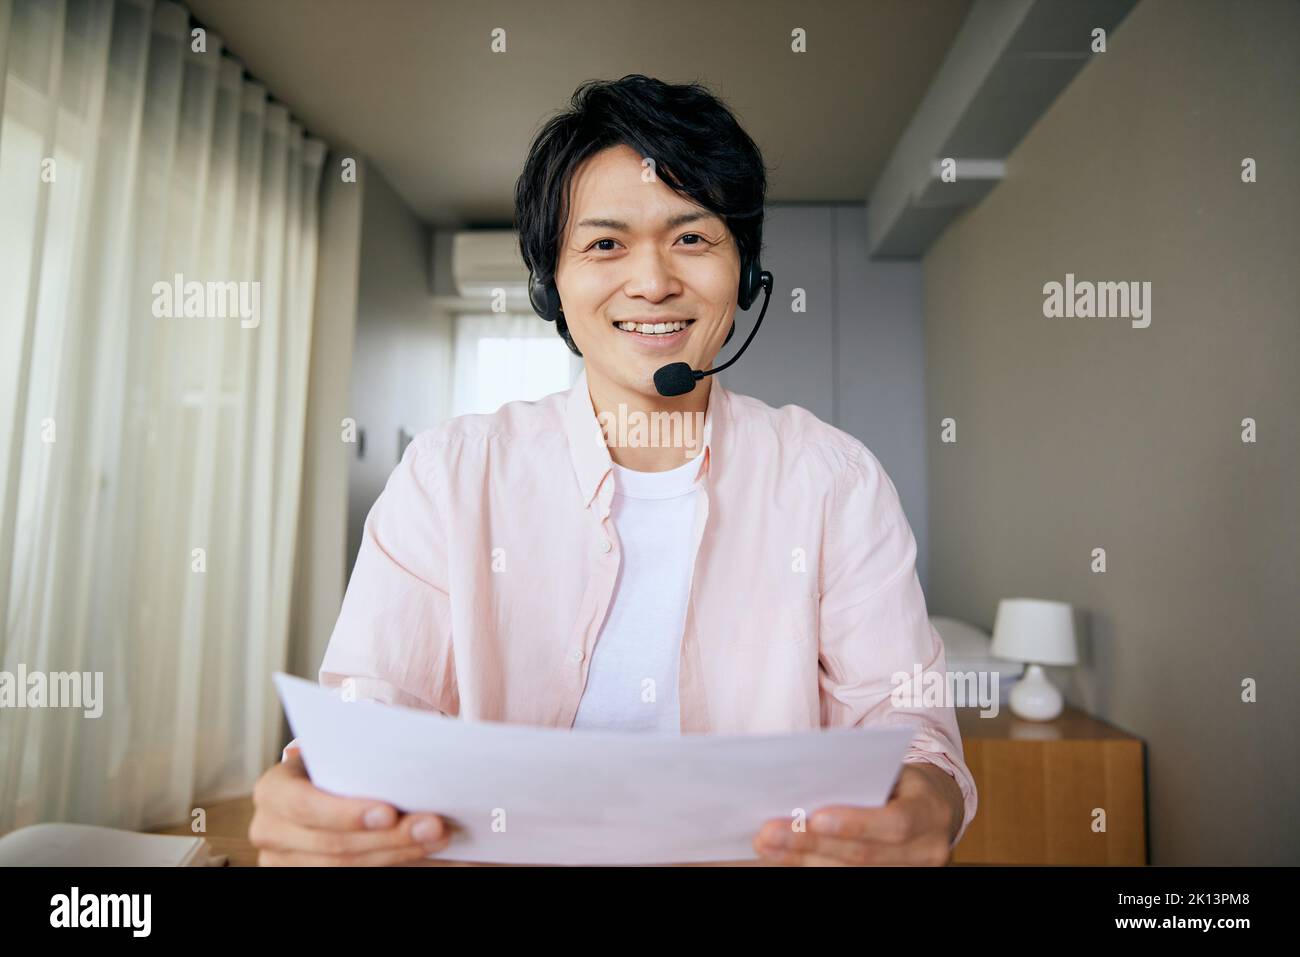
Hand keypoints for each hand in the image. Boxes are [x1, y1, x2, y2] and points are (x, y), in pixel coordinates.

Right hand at [250, 747, 450, 865]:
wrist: (316, 788)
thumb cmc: (331, 763)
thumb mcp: (332, 752)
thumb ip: (354, 754)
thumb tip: (409, 754)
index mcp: (273, 790)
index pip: (305, 805)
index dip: (347, 812)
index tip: (390, 811)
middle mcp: (269, 830)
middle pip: (332, 844)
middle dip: (389, 836)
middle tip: (434, 825)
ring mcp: (283, 861)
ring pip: (344, 867)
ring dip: (397, 852)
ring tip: (437, 836)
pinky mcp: (304, 875)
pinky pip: (349, 875)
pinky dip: (391, 862)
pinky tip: (422, 850)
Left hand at [753, 763, 962, 865]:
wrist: (932, 807)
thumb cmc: (901, 782)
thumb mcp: (891, 769)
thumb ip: (859, 777)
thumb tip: (803, 783)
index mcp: (930, 812)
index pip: (895, 823)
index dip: (856, 823)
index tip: (814, 817)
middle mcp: (927, 849)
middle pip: (865, 856)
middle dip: (812, 844)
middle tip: (769, 833)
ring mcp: (912, 871)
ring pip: (853, 874)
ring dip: (803, 860)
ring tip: (768, 845)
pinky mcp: (891, 880)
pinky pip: (848, 878)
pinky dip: (813, 866)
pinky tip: (786, 857)